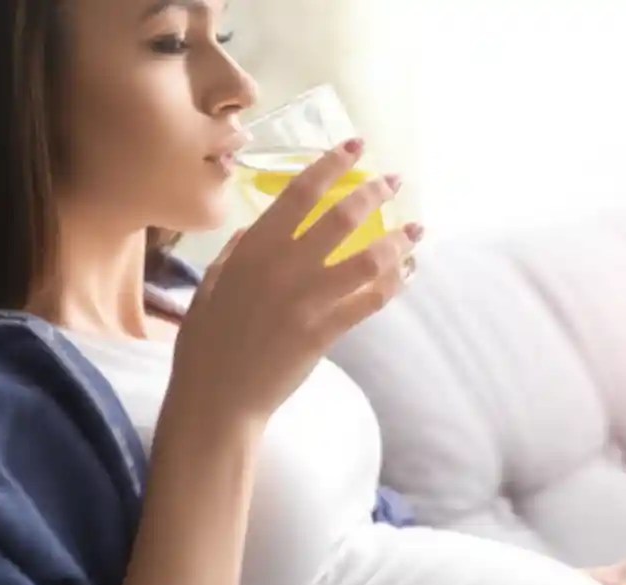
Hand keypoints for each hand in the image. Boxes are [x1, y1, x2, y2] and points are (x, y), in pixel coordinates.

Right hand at [170, 139, 420, 422]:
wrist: (217, 397)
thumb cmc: (208, 342)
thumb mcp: (214, 285)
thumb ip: (238, 252)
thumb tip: (255, 228)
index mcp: (254, 248)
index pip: (300, 193)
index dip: (332, 164)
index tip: (356, 146)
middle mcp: (284, 267)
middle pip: (342, 218)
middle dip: (375, 194)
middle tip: (396, 181)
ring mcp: (308, 300)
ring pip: (368, 259)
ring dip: (398, 241)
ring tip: (417, 229)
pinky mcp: (325, 331)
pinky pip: (370, 301)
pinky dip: (394, 283)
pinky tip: (407, 272)